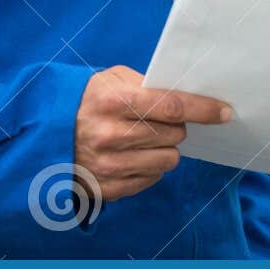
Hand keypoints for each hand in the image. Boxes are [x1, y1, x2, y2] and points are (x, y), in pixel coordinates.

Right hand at [73, 65, 231, 202]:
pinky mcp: (106, 188)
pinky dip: (149, 167)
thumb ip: (148, 84)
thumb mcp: (111, 80)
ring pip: (167, 160)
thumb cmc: (87, 101)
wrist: (45, 135)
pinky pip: (151, 179)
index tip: (224, 112)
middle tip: (161, 121)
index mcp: (113, 101)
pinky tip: (132, 156)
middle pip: (174, 134)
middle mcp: (110, 135)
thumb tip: (188, 96)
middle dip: (175, 127)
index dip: (203, 109)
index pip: (172, 106)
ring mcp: (108, 165)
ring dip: (164, 149)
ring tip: (144, 139)